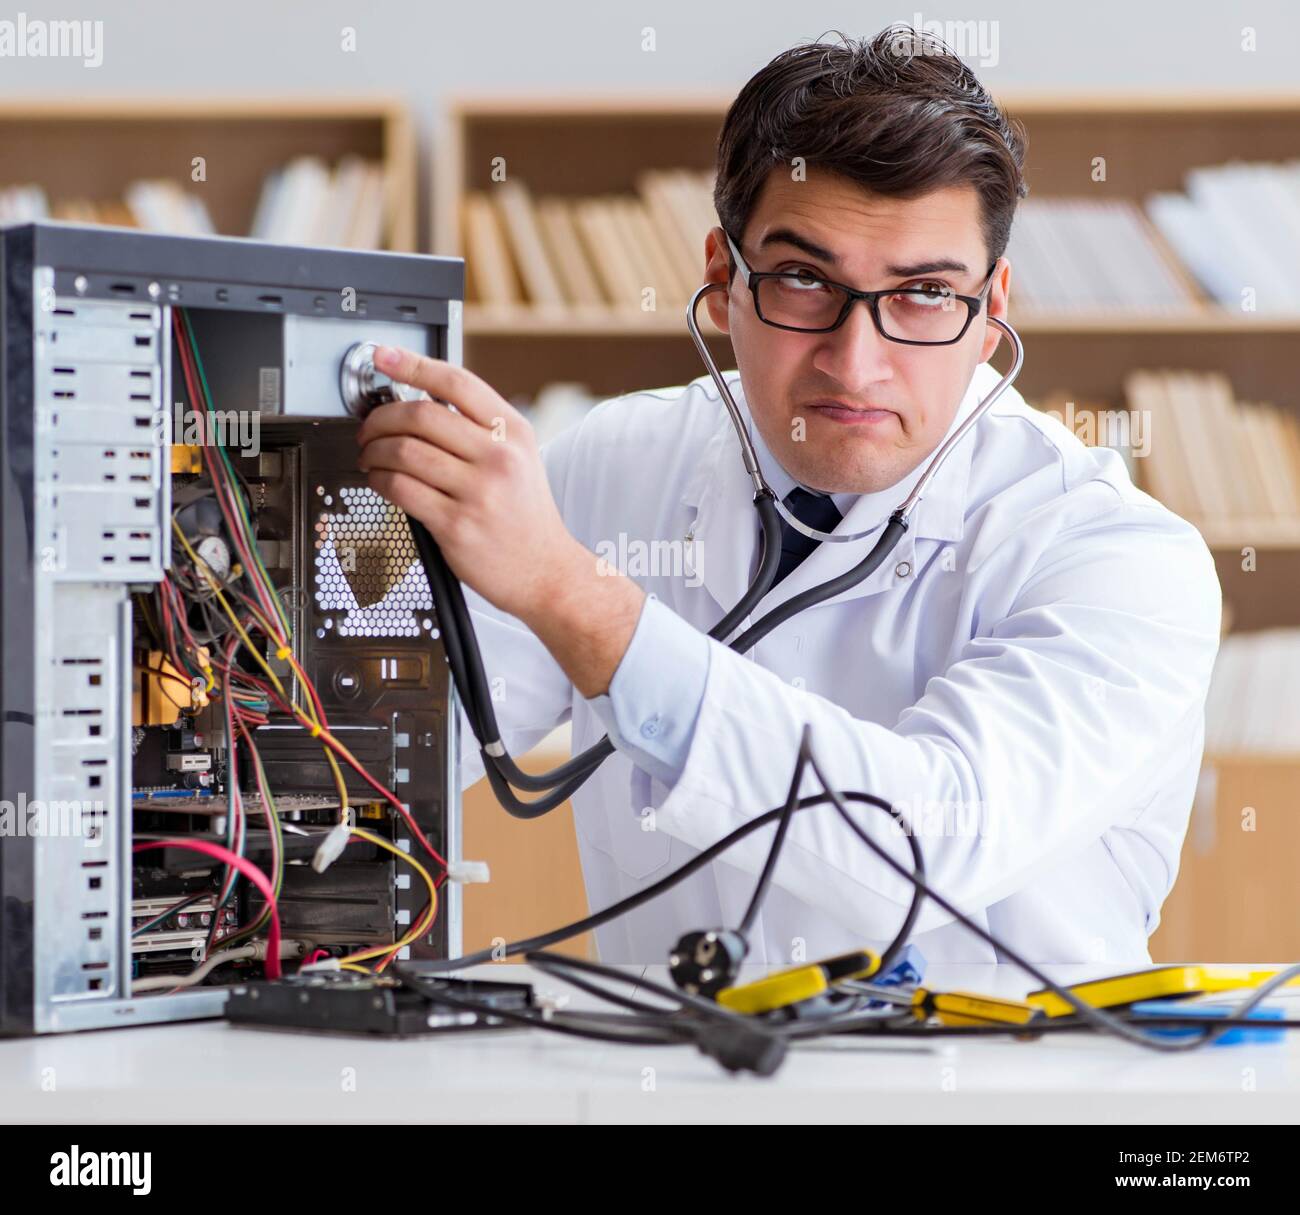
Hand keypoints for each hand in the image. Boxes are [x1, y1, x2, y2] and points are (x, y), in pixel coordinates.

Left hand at [355, 346, 584, 623]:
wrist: (546, 571)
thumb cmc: (525, 516)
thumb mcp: (520, 459)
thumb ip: (479, 429)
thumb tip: (420, 400)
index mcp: (513, 432)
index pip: (456, 383)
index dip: (413, 364)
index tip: (384, 357)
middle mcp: (498, 458)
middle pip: (421, 414)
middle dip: (381, 418)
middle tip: (369, 428)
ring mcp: (478, 492)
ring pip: (404, 451)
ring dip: (374, 451)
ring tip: (370, 457)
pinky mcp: (456, 525)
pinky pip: (401, 489)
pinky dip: (379, 480)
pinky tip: (380, 481)